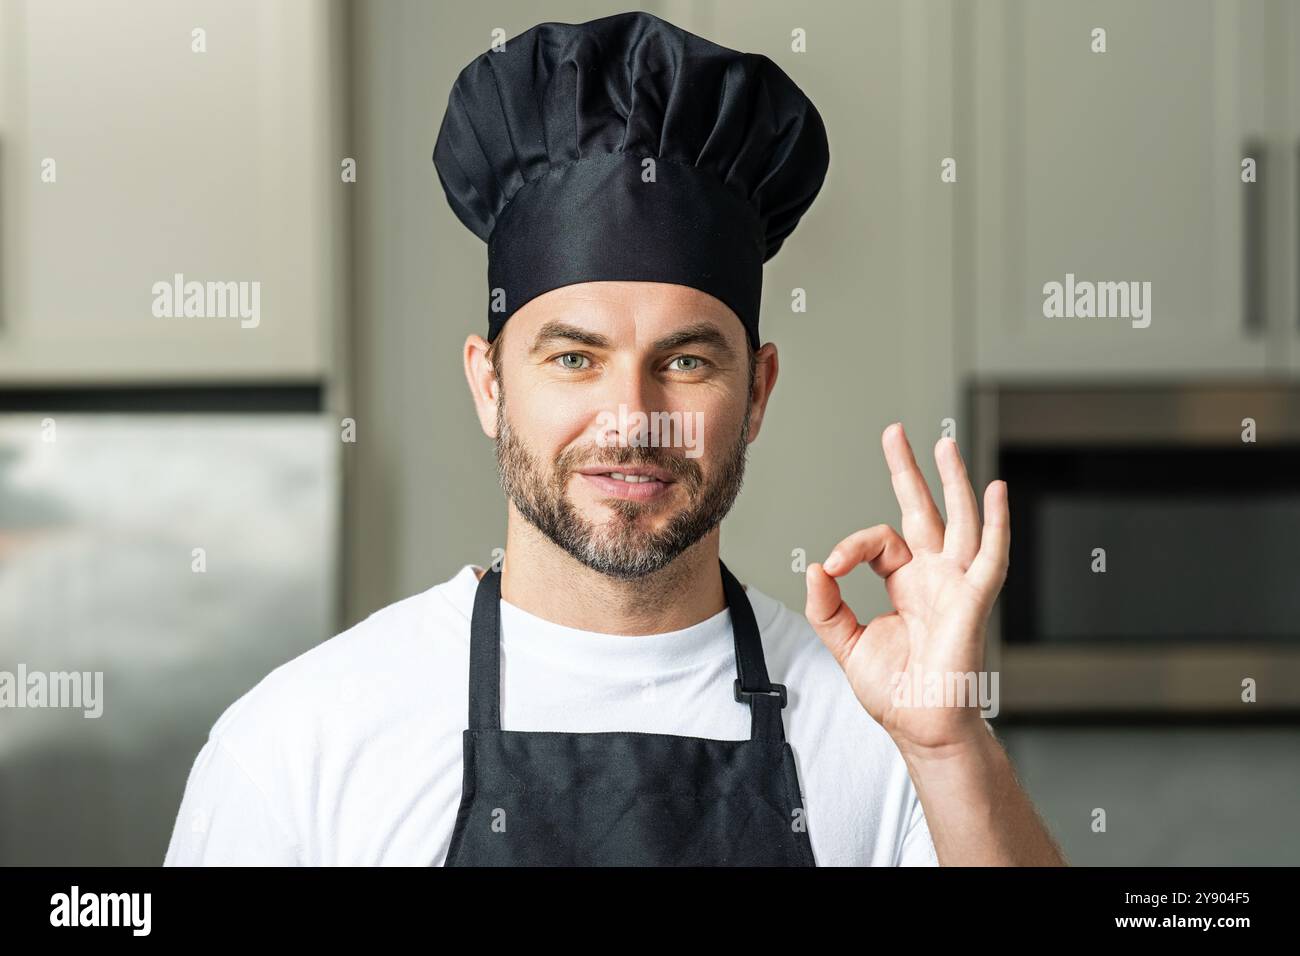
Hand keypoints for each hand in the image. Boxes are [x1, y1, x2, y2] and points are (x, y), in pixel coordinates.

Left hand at [804, 423, 1009, 755]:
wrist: (921, 728)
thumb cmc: (895, 692)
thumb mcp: (847, 644)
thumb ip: (827, 607)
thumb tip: (815, 568)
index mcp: (906, 584)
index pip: (880, 541)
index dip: (851, 547)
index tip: (830, 570)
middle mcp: (934, 577)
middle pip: (924, 510)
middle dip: (909, 471)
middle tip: (895, 433)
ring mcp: (956, 585)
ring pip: (960, 521)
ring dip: (954, 482)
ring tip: (945, 445)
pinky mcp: (973, 601)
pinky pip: (990, 556)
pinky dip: (997, 523)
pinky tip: (996, 490)